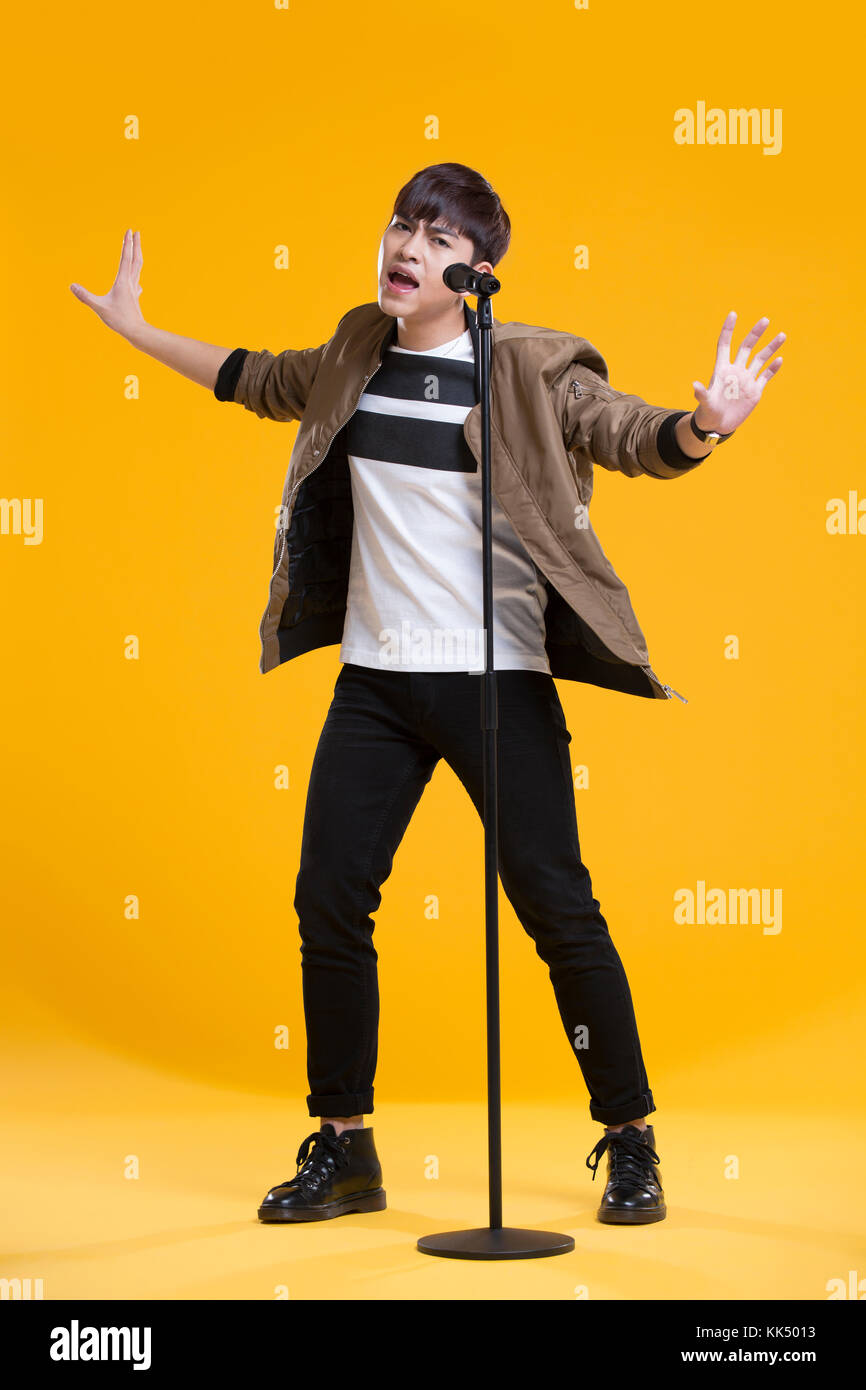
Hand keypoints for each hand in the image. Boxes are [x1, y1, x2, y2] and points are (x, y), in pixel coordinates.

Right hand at [69, 229, 146, 338]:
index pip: (125, 258)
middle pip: (135, 260)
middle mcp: (130, 283)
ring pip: (137, 268)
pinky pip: (136, 281)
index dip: (127, 244)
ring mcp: (134, 290)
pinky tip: (135, 280)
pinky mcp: (134, 297)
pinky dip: (135, 274)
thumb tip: (71, 286)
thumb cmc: (119, 320)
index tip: (129, 231)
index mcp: (122, 282)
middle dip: (135, 245)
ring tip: (137, 248)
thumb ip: (85, 296)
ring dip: (137, 256)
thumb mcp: (99, 307)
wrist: (136, 331)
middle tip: (136, 232)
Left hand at [692, 311, 784, 434]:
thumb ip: (702, 394)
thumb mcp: (705, 403)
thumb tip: (694, 385)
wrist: (718, 425)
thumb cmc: (708, 413)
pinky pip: (765, 376)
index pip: (725, 344)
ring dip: (771, 348)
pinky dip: (773, 369)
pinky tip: (780, 359)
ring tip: (782, 335)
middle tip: (765, 320)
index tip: (733, 314)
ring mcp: (746, 379)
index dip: (728, 330)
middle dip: (755, 334)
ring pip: (760, 359)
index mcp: (722, 370)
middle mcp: (736, 371)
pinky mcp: (755, 390)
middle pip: (747, 347)